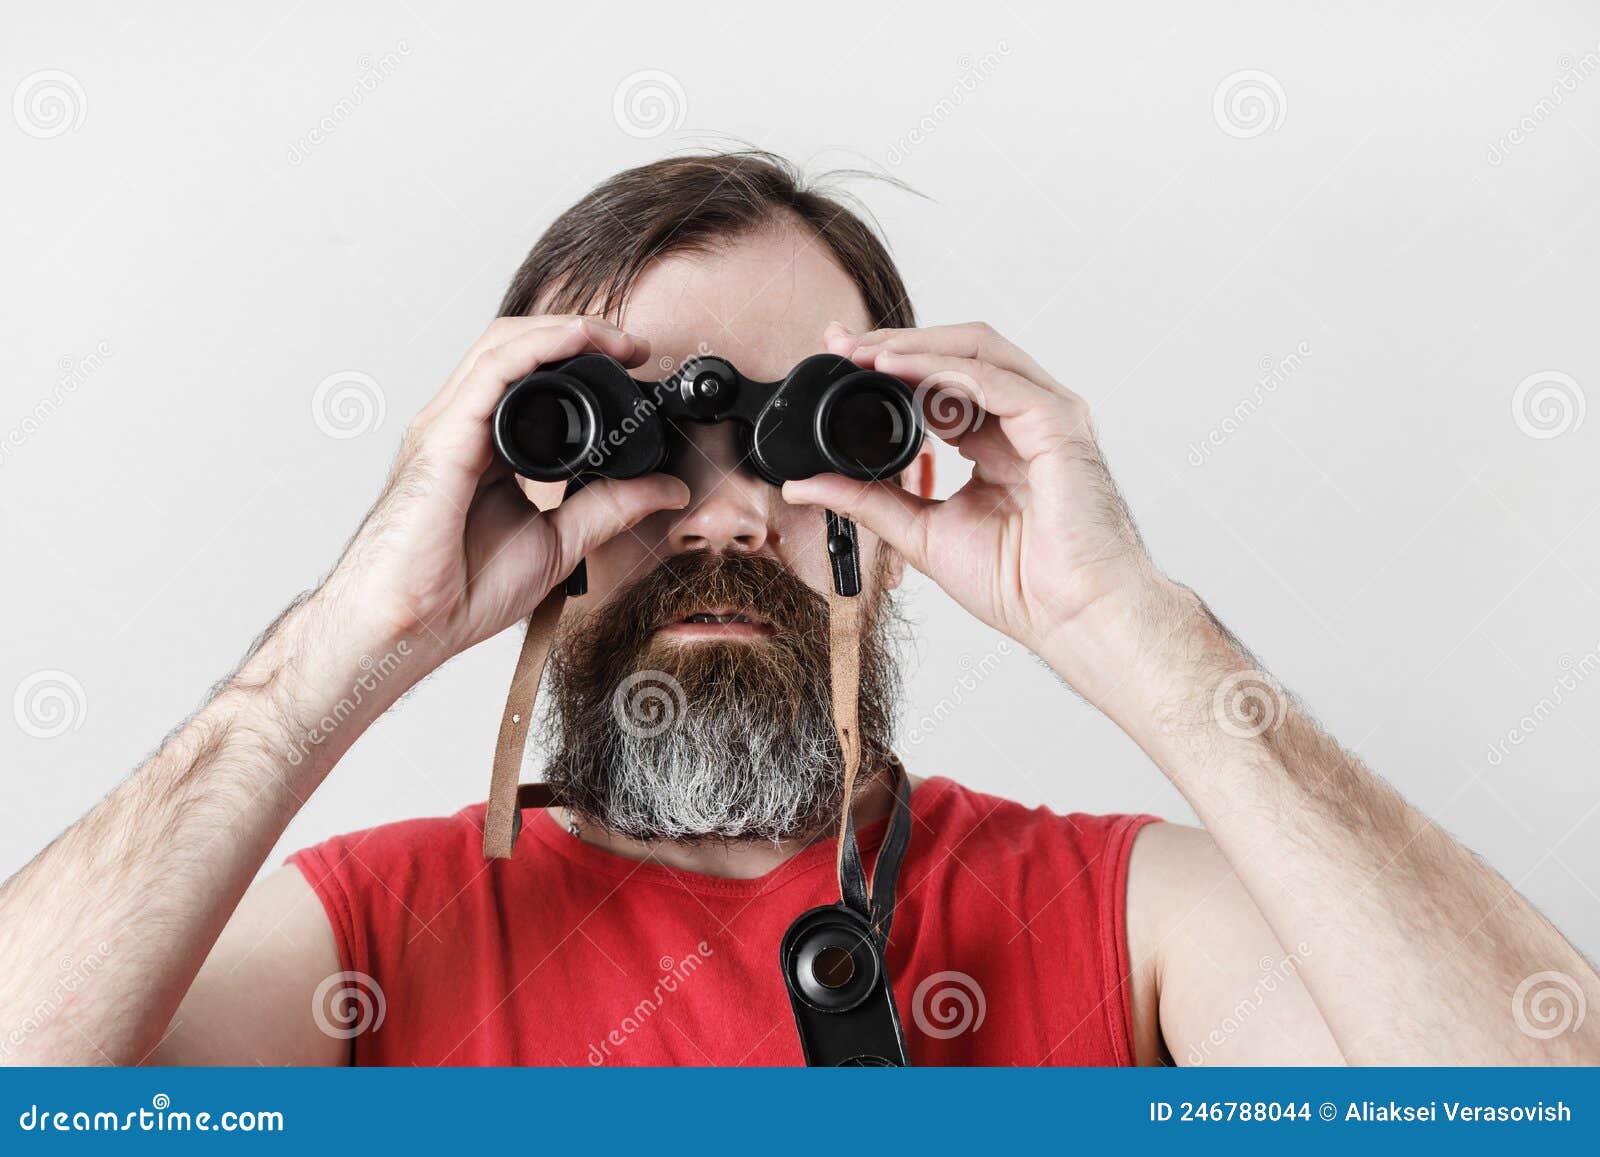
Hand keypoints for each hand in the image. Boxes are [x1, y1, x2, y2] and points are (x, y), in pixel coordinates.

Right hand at [322, 316, 688, 665]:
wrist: (409, 626)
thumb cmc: (457, 592)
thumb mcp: (559, 542)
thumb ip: (610, 508)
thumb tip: (667, 489)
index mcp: (485, 447)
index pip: (530, 378)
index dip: (582, 358)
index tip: (635, 363)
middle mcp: (462, 427)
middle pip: (515, 348)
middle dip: (577, 333)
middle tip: (633, 345)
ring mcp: (447, 427)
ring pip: (501, 345)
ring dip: (561, 330)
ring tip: (612, 335)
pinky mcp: (442, 438)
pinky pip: (490, 372)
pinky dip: (534, 347)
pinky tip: (572, 341)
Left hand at [783, 321, 1165, 676]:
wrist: (1070, 618)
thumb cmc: (1020, 586)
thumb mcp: (919, 533)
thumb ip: (866, 500)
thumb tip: (804, 485)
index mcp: (996, 442)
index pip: (940, 382)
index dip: (889, 365)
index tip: (840, 357)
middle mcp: (1023, 420)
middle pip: (958, 353)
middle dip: (896, 344)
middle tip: (842, 343)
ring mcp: (1046, 416)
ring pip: (977, 352)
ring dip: (915, 347)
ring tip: (863, 352)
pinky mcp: (1059, 424)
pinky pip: (997, 379)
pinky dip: (944, 368)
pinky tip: (901, 370)